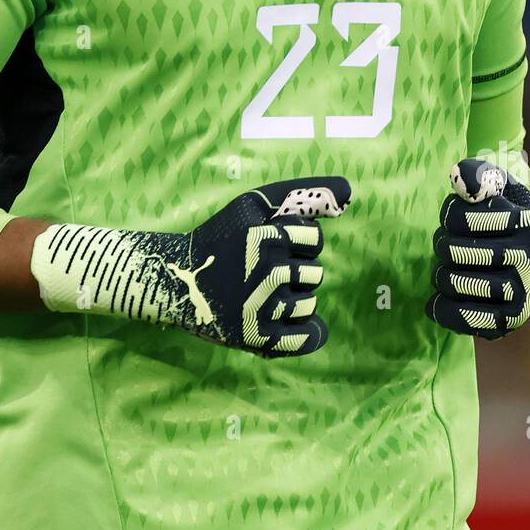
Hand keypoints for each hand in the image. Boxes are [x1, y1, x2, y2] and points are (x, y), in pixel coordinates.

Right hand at [31, 176, 351, 357]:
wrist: (178, 280)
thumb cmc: (223, 235)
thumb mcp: (256, 204)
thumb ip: (304, 193)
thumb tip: (351, 191)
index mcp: (265, 238)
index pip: (315, 240)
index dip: (297, 242)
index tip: (272, 245)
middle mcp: (265, 273)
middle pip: (316, 274)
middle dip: (296, 271)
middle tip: (263, 273)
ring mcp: (262, 309)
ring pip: (311, 304)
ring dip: (295, 300)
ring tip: (264, 295)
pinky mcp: (256, 339)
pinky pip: (307, 338)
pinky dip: (308, 332)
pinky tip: (290, 322)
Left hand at [425, 158, 529, 339]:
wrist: (529, 261)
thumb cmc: (505, 217)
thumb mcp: (498, 186)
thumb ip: (478, 175)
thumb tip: (461, 181)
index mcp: (527, 222)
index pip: (462, 218)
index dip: (448, 216)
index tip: (453, 219)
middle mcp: (528, 259)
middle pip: (455, 252)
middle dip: (443, 246)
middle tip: (446, 246)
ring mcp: (521, 293)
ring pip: (457, 284)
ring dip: (440, 276)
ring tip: (444, 270)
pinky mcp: (511, 321)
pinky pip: (468, 320)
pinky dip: (444, 310)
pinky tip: (436, 301)